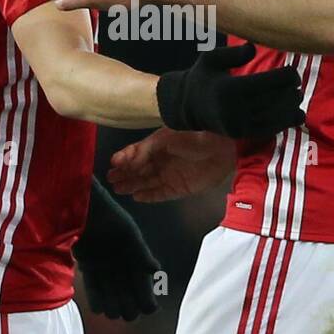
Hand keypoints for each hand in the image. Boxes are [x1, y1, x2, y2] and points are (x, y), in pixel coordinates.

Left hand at [73, 177, 161, 321]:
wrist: (85, 209)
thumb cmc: (110, 218)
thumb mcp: (129, 235)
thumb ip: (141, 254)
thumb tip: (155, 270)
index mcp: (135, 258)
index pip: (144, 285)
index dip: (147, 299)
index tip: (149, 308)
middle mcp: (121, 265)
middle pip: (128, 295)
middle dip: (130, 306)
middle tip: (128, 311)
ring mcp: (105, 268)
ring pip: (111, 296)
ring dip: (114, 305)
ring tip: (114, 311)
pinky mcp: (88, 267)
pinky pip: (94, 290)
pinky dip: (97, 300)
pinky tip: (100, 306)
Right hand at [108, 128, 235, 201]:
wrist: (222, 146)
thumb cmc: (193, 136)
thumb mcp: (165, 138)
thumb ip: (146, 150)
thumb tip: (128, 162)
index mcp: (158, 144)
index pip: (136, 153)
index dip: (124, 158)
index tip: (112, 164)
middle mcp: (162, 160)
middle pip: (139, 169)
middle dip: (125, 174)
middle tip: (111, 179)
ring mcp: (171, 175)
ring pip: (147, 182)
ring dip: (133, 185)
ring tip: (119, 189)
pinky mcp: (180, 188)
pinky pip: (161, 194)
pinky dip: (149, 196)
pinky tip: (137, 197)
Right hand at [156, 42, 304, 137]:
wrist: (187, 106)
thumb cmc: (203, 76)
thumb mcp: (212, 58)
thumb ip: (233, 53)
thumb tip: (253, 49)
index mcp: (229, 88)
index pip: (267, 82)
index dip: (286, 77)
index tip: (293, 72)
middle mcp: (234, 109)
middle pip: (274, 100)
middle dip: (291, 92)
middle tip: (297, 84)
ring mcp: (238, 124)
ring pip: (274, 117)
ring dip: (291, 107)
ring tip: (298, 97)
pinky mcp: (241, 135)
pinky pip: (269, 130)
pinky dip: (285, 123)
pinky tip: (296, 115)